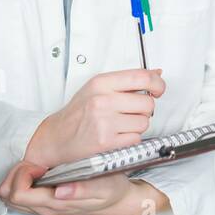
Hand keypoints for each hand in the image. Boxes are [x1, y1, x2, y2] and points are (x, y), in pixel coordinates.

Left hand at [0, 162, 169, 214]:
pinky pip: (20, 196)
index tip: (39, 165)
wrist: (116, 202)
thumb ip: (82, 190)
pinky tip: (37, 171)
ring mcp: (43, 207)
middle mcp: (45, 208)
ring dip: (17, 178)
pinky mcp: (44, 203)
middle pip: (9, 196)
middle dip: (15, 175)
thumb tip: (60, 191)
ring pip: (11, 197)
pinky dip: (21, 181)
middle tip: (34, 164)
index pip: (19, 194)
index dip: (22, 175)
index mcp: (56, 203)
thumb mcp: (103, 187)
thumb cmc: (110, 191)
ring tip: (35, 166)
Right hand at [24, 68, 165, 169]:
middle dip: (144, 110)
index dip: (158, 84)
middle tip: (130, 112)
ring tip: (120, 125)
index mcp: (102, 82)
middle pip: (147, 103)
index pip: (142, 77)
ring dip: (137, 126)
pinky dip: (130, 139)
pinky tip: (117, 136)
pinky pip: (136, 138)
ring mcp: (104, 121)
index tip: (158, 90)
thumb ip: (127, 81)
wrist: (56, 138)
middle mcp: (103, 99)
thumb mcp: (98, 88)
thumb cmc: (78, 113)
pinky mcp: (106, 141)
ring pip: (144, 122)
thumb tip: (157, 74)